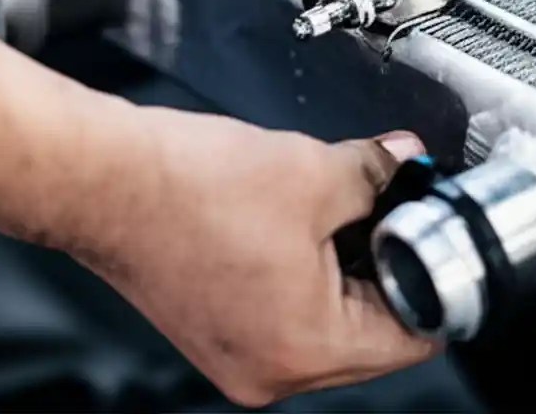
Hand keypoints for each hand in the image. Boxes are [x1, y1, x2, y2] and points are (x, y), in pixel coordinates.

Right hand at [70, 108, 437, 406]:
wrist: (102, 179)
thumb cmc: (182, 186)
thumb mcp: (314, 170)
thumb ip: (381, 173)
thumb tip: (409, 164)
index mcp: (305, 347)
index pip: (414, 335)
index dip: (433, 277)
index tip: (434, 238)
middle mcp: (270, 372)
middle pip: (372, 336)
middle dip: (384, 270)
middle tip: (383, 213)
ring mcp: (239, 360)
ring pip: (330, 326)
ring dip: (343, 273)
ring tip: (328, 217)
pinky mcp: (217, 337)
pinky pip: (287, 319)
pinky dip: (303, 279)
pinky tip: (291, 229)